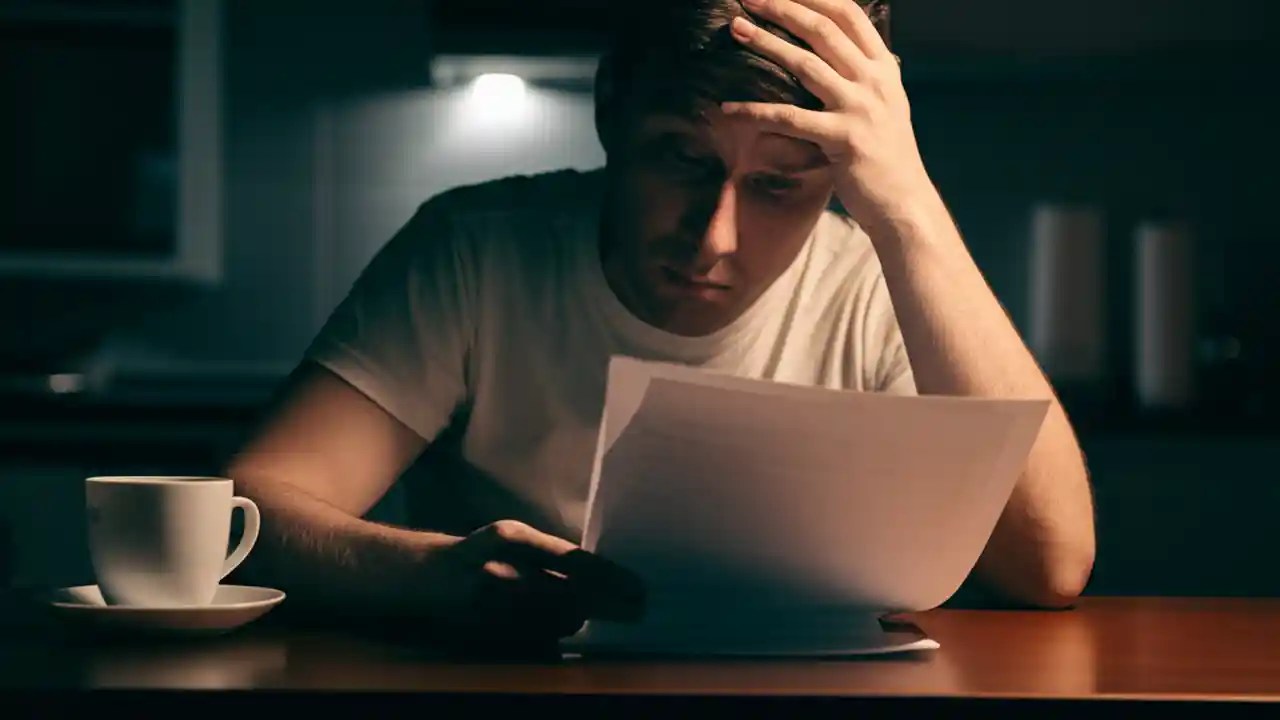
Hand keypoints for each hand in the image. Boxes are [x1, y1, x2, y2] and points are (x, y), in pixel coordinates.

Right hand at [418, 520, 644, 646]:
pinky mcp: (493, 631)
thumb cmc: (480, 550)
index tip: (637, 588)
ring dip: (582, 616)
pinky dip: (558, 629)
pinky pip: (541, 635)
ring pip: (560, 620)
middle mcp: (503, 572)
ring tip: (596, 609)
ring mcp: (496, 605)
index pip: (572, 561)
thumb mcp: (514, 536)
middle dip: (609, 604)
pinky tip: (566, 619)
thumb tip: (600, 571)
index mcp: (512, 539)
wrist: (428, 576)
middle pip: (572, 595)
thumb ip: (551, 551)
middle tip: (638, 607)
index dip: (609, 578)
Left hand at [722, 0, 936, 234]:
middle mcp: (874, 81)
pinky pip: (789, 118)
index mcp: (884, 68)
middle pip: (823, 30)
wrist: (904, 202)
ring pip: (805, 64)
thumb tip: (843, 52)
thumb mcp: (888, 105)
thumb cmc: (889, 158)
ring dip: (766, 43)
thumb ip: (867, 77)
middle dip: (783, 8)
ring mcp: (860, 108)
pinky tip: (729, 108)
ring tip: (736, 30)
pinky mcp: (842, 139)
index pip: (850, 15)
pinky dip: (755, 112)